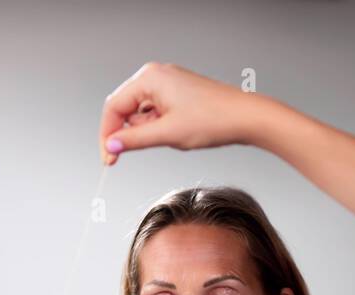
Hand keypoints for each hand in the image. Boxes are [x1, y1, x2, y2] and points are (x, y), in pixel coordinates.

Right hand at [99, 62, 262, 164]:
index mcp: (149, 78)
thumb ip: (134, 140)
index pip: (113, 107)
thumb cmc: (214, 120)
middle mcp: (156, 75)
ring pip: (140, 112)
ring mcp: (167, 83)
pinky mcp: (178, 93)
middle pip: (124, 108)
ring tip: (168, 139)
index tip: (109, 158)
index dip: (107, 135)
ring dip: (145, 131)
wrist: (246, 117)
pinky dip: (158, 127)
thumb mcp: (167, 134)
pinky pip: (156, 112)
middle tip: (123, 158)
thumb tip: (111, 145)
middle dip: (125, 133)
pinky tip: (175, 134)